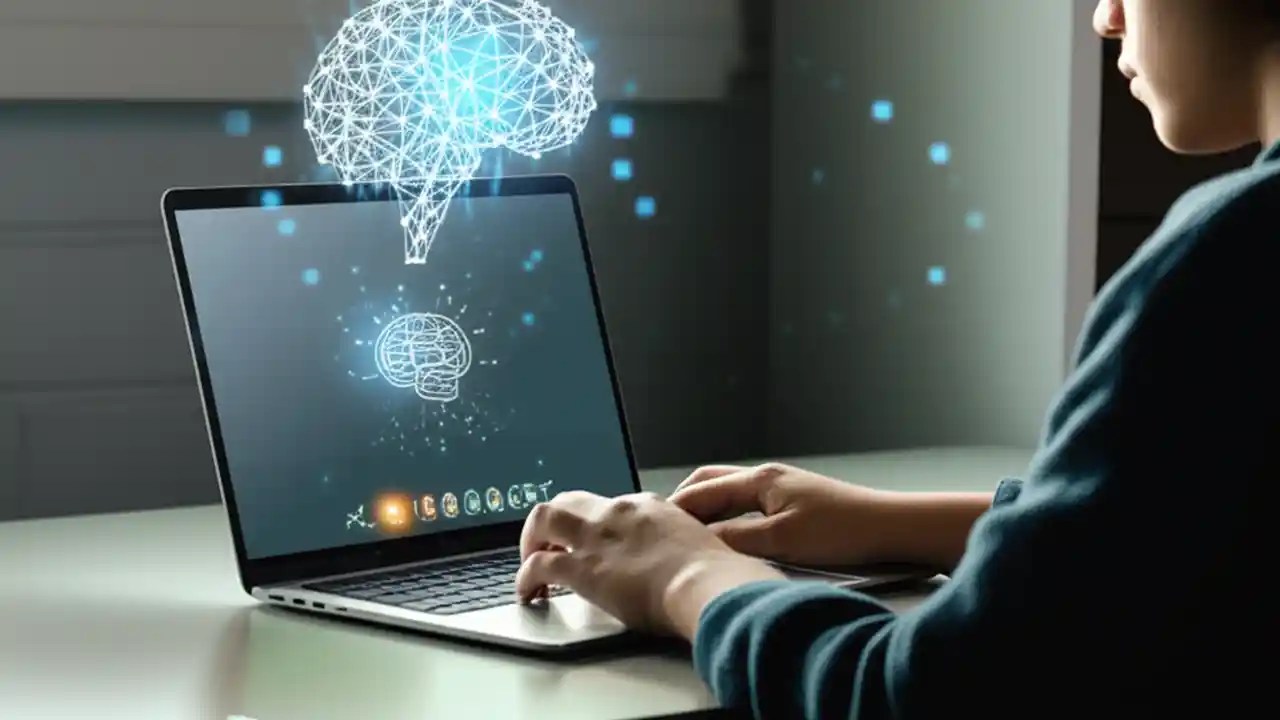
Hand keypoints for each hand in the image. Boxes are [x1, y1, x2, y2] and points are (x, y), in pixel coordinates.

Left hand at [515, 491, 784, 639]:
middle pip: (569, 500)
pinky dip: (525, 578)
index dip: (594, 527)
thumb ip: (678, 547)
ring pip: (544, 518)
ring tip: (529, 561)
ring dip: (531, 539)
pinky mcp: (582, 568)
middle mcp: (617, 513)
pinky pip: (538, 565)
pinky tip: (528, 593)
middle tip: (549, 545)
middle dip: (554, 522)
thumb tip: (679, 565)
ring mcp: (596, 537)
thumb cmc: (712, 575)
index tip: (593, 544)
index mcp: (647, 506)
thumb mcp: (698, 546)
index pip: (608, 507)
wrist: (706, 584)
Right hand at [669, 463, 901, 567]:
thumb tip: (696, 542)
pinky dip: (728, 521)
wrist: (892, 528)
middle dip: (683, 505)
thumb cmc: (843, 531)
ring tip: (689, 539)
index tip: (650, 531)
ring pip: (729, 496)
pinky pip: (747, 508)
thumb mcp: (781, 540)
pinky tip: (727, 542)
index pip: (700, 492)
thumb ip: (735, 539)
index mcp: (760, 480)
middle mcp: (767, 478)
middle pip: (710, 484)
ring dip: (707, 513)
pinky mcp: (794, 507)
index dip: (673, 512)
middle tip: (662, 530)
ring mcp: (782, 490)